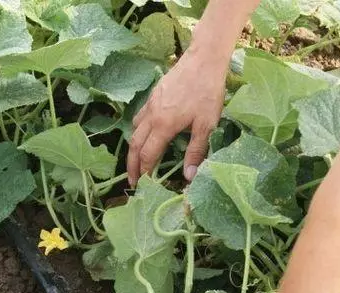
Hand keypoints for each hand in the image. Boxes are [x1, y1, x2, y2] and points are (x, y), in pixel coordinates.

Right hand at [127, 46, 226, 186]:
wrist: (203, 60)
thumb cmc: (208, 93)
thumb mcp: (207, 125)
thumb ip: (196, 151)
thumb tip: (188, 176)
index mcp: (164, 126)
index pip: (148, 155)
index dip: (145, 171)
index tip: (142, 185)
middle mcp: (152, 116)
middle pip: (135, 145)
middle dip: (132, 164)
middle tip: (132, 180)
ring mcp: (150, 104)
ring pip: (134, 130)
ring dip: (133, 148)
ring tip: (135, 160)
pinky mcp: (153, 95)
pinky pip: (139, 117)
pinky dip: (137, 130)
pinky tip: (143, 133)